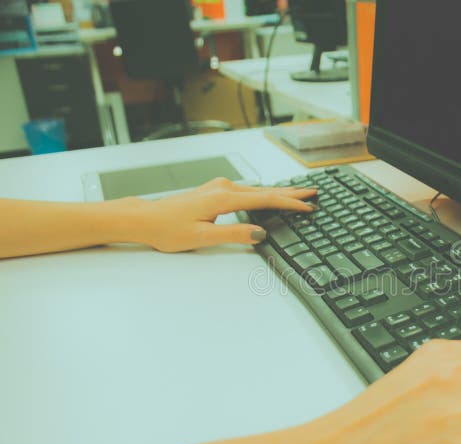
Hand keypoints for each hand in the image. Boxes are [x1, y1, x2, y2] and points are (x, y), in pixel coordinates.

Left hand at [134, 177, 316, 251]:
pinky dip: (264, 194)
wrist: (146, 218)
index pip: (265, 200)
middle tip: (313, 193)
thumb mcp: (202, 237)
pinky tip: (271, 196)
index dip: (289, 204)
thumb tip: (259, 233)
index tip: (307, 207)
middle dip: (291, 193)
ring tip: (299, 194)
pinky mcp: (215, 191)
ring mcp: (219, 187)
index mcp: (223, 198)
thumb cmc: (168, 229)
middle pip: (265, 191)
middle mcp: (223, 188)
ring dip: (279, 193)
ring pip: (258, 190)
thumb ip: (233, 234)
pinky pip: (248, 191)